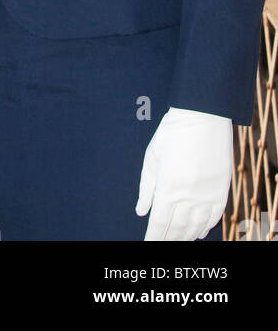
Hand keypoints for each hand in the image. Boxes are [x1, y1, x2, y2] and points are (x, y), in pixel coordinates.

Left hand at [136, 106, 231, 239]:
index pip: (159, 224)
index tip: (148, 245)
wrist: (204, 117)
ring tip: (176, 242)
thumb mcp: (152, 156)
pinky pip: (213, 219)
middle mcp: (189, 196)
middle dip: (168, 240)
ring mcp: (207, 195)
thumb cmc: (172, 132)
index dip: (153, 238)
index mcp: (168, 188)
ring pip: (195, 228)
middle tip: (160, 246)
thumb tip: (141, 211)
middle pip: (177, 230)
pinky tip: (197, 234)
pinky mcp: (221, 191)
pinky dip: (204, 229)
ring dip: (185, 238)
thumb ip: (146, 187)